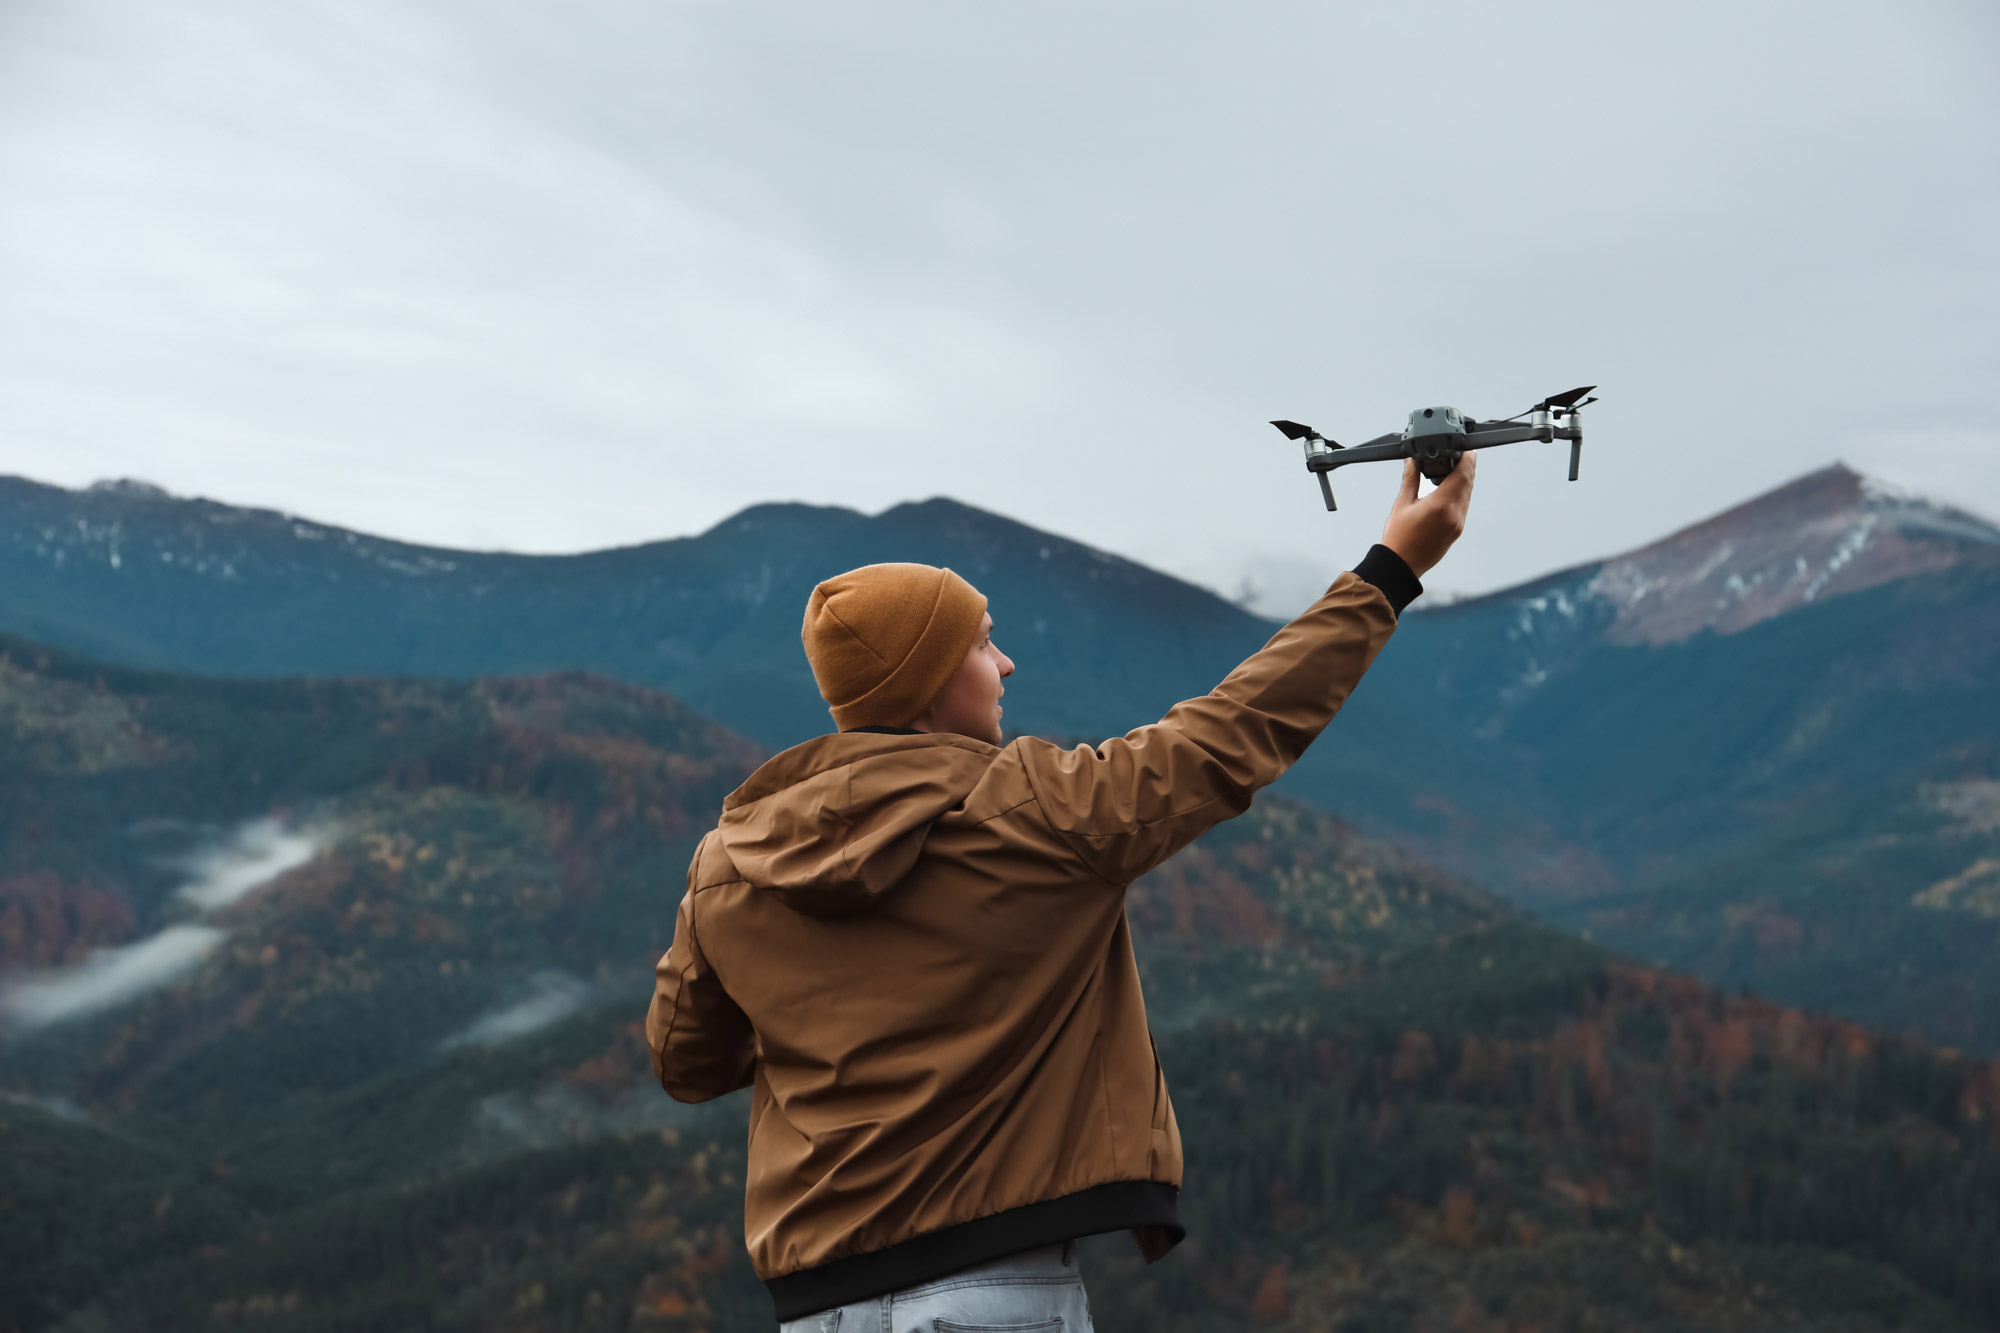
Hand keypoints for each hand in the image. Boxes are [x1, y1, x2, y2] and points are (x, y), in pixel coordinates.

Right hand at [1381, 453, 1474, 578]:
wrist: (1402, 565)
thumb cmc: (1399, 538)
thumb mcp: (1402, 504)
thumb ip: (1411, 479)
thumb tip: (1412, 461)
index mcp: (1440, 505)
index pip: (1462, 475)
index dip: (1467, 460)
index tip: (1466, 450)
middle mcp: (1454, 514)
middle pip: (1468, 484)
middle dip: (1467, 468)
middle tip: (1462, 455)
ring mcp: (1458, 524)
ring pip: (1468, 495)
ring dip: (1465, 481)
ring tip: (1456, 470)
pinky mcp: (1457, 530)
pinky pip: (1464, 506)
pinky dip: (1461, 494)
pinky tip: (1451, 490)